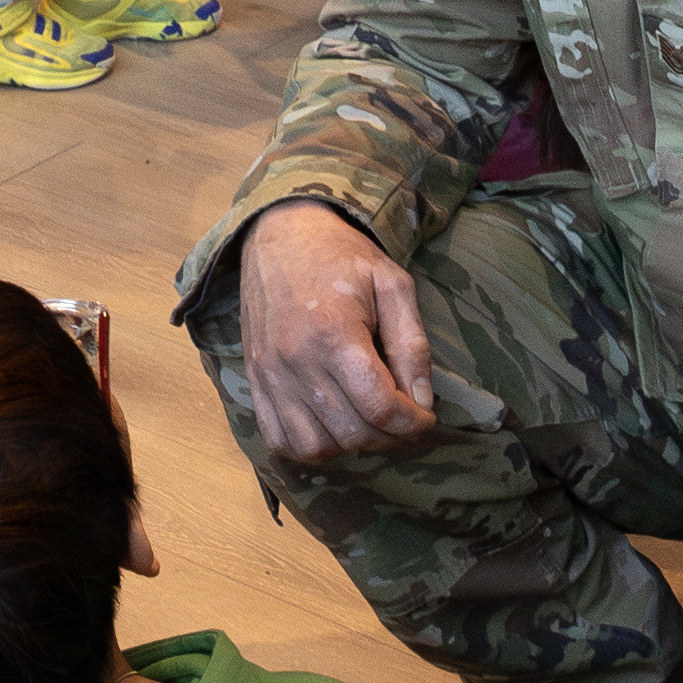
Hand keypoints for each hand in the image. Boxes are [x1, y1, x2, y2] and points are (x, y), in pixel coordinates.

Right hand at [231, 197, 433, 459]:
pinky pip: (279, 439)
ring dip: (351, 445)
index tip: (426, 419)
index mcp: (334, 335)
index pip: (380, 407)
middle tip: (406, 422)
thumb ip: (411, 345)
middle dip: (390, 436)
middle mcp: (296, 362)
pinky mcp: (255, 381)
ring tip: (370, 423)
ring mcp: (270, 376)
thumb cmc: (342, 258)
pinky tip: (332, 426)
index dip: (413, 424)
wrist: (282, 236)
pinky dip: (310, 446)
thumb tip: (422, 400)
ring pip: (316, 446)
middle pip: (352, 431)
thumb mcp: (392, 286)